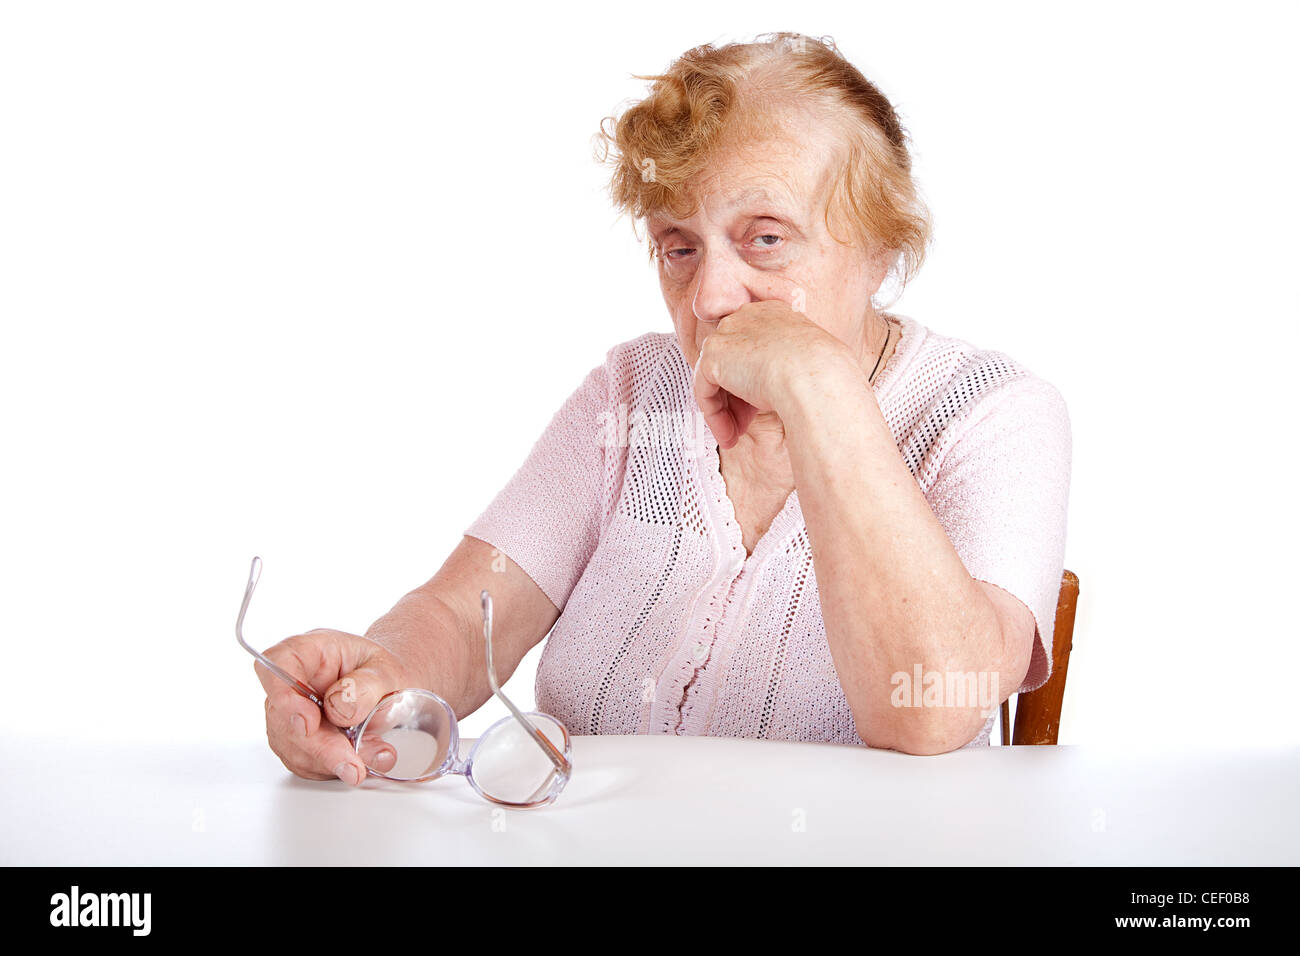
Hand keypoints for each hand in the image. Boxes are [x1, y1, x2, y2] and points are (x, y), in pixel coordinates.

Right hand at [256, 629, 411, 784]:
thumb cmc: (381, 674)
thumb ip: (366, 686)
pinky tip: (361, 759)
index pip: (278, 663)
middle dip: (319, 746)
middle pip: (283, 717)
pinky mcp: (296, 743)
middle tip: (352, 764)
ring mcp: (289, 714)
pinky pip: (306, 763)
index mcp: (310, 650)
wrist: (387, 691)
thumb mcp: (387, 672)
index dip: (284, 695)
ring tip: (373, 754)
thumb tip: (339, 707)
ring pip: (292, 747)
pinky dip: (334, 768)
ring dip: (331, 761)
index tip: (308, 722)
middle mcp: (292, 682)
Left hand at [692, 300, 850, 448]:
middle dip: (736, 399)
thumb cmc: (822, 377)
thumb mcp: (804, 366)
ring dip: (725, 411)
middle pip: (731, 363)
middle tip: (744, 426)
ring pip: (716, 379)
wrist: (815, 377)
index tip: (759, 407)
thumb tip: (762, 391)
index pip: (751, 348)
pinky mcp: (713, 355)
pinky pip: (705, 391)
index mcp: (773, 314)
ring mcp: (727, 333)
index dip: (753, 382)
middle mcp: (747, 316)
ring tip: (735, 437)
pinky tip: (729, 436)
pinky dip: (714, 416)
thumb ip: (781, 368)